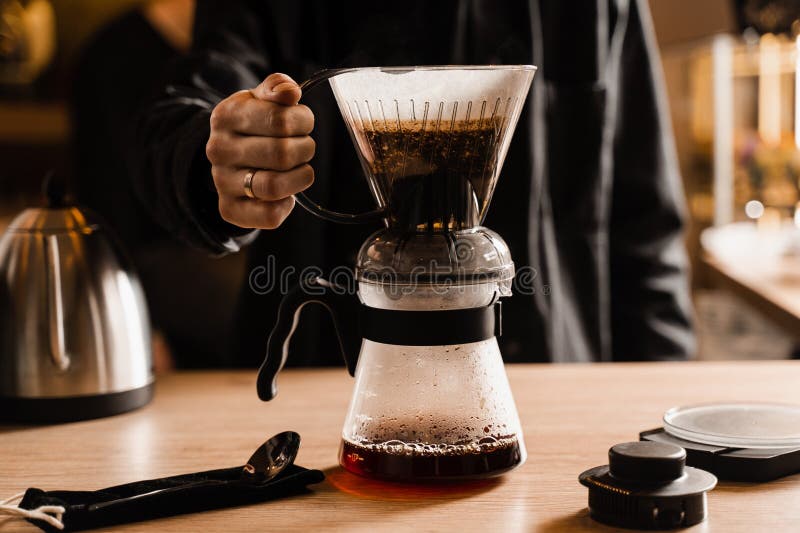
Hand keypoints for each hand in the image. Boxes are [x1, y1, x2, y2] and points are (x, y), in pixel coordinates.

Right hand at [206, 73, 314, 228]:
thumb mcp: (261, 99)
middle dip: (305, 149)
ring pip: (274, 186)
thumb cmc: (252, 124)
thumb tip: (290, 92)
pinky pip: (269, 216)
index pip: (280, 120)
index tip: (303, 122)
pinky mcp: (230, 210)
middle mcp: (218, 150)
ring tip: (301, 169)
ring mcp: (222, 182)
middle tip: (304, 147)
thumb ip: (277, 87)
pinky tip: (287, 193)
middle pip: (281, 155)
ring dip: (300, 178)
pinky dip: (287, 205)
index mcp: (225, 116)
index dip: (304, 121)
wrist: (227, 155)